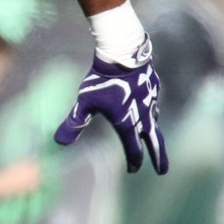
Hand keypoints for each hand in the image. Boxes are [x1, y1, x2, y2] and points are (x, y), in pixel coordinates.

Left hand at [54, 54, 167, 173]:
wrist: (123, 53)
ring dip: (155, 132)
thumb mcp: (85, 103)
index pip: (133, 148)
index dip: (133, 161)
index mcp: (128, 122)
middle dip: (159, 157)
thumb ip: (74, 123)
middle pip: (154, 140)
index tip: (132, 169)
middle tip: (163, 170)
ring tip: (154, 137)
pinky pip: (155, 103)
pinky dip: (153, 111)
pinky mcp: (154, 86)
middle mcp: (143, 114)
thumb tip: (59, 142)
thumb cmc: (102, 80)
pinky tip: (151, 108)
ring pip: (155, 120)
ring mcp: (151, 100)